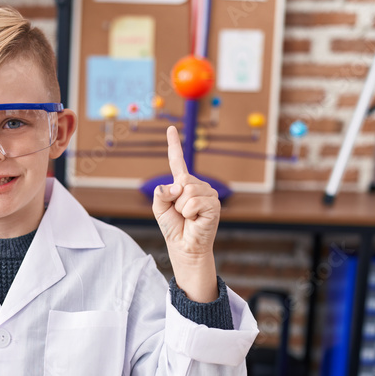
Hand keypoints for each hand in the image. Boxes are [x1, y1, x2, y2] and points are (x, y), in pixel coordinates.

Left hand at [152, 126, 220, 302]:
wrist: (184, 247)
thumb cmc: (174, 228)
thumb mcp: (159, 209)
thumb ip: (161, 193)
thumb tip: (175, 186)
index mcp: (183, 184)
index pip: (177, 161)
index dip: (174, 145)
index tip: (171, 128)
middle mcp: (198, 186)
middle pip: (182, 181)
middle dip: (175, 200)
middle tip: (181, 213)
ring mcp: (208, 194)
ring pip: (187, 191)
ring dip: (182, 208)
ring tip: (188, 217)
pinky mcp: (214, 204)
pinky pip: (193, 202)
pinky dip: (189, 213)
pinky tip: (195, 220)